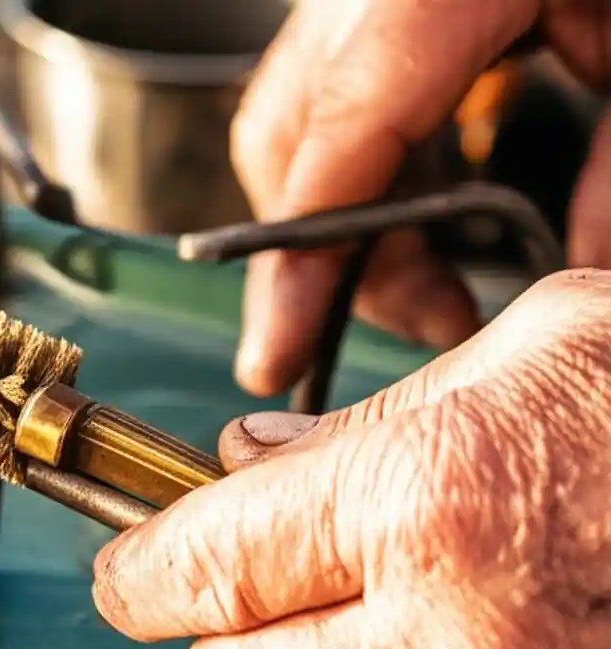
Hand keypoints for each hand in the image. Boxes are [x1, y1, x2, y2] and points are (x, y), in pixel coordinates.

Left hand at [92, 269, 610, 648]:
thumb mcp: (525, 350)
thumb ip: (367, 418)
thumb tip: (251, 458)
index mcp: (424, 501)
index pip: (205, 570)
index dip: (138, 572)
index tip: (120, 568)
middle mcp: (457, 636)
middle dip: (211, 630)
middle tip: (224, 578)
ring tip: (344, 590)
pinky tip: (424, 622)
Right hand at [231, 0, 610, 396]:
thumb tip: (581, 283)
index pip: (337, 129)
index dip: (302, 253)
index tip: (279, 347)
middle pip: (289, 129)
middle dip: (323, 249)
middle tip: (417, 322)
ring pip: (301, 115)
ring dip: (345, 214)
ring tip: (431, 282)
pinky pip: (337, 88)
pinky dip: (369, 165)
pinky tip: (427, 208)